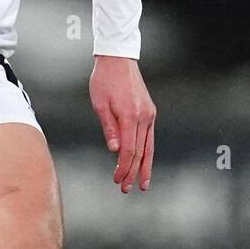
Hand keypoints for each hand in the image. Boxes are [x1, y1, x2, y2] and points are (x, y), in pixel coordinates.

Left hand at [89, 55, 155, 192]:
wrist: (118, 59)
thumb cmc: (104, 80)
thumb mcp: (99, 104)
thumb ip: (108, 128)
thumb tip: (114, 150)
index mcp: (130, 116)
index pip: (129, 150)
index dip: (124, 167)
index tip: (118, 180)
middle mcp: (144, 117)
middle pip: (140, 152)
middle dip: (133, 173)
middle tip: (126, 189)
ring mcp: (149, 115)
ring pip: (149, 147)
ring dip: (145, 167)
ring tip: (143, 184)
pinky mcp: (149, 112)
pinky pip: (149, 137)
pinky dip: (148, 153)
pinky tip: (145, 163)